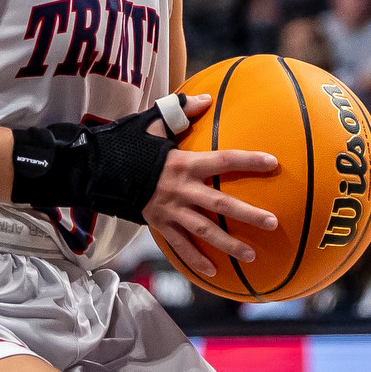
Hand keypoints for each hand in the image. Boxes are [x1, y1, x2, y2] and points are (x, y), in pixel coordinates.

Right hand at [142, 93, 280, 276]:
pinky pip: (179, 245)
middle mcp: (181, 189)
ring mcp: (170, 209)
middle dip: (248, 214)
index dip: (249, 161)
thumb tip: (206, 98)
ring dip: (228, 244)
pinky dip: (195, 260)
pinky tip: (213, 272)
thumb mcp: (151, 123)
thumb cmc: (127, 146)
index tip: (273, 163)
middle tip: (273, 223)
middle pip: (221, 203)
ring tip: (251, 256)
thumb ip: (179, 111)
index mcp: (183, 163)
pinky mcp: (159, 224)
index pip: (223, 160)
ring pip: (204, 230)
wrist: (97, 170)